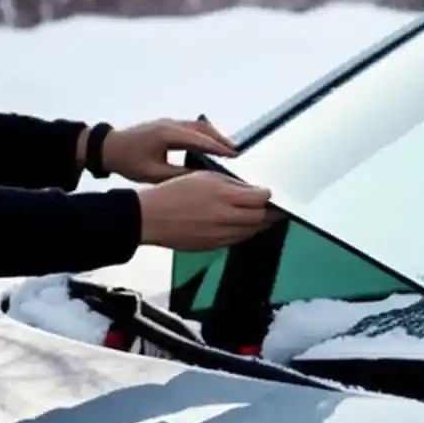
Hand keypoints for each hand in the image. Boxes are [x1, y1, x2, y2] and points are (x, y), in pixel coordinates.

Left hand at [100, 118, 237, 183]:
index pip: (199, 140)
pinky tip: (208, 145)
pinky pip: (190, 127)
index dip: (218, 147)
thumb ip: (179, 174)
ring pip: (197, 126)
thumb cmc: (127, 161)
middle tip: (235, 152)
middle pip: (203, 128)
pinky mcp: (165, 124)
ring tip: (227, 149)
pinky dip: (203, 135)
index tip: (234, 155)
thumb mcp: (154, 173)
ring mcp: (167, 122)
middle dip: (220, 139)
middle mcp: (170, 124)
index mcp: (167, 135)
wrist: (107, 147)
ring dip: (213, 136)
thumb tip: (201, 176)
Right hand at [137, 171, 279, 250]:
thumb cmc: (172, 193)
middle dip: (269, 211)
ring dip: (259, 223)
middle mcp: (226, 217)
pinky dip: (244, 232)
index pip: (261, 198)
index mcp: (225, 196)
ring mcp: (221, 235)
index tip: (267, 193)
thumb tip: (251, 189)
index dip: (267, 195)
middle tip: (273, 207)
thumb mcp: (204, 176)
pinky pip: (238, 240)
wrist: (150, 218)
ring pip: (252, 231)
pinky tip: (242, 225)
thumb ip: (231, 183)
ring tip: (261, 216)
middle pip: (261, 217)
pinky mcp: (214, 246)